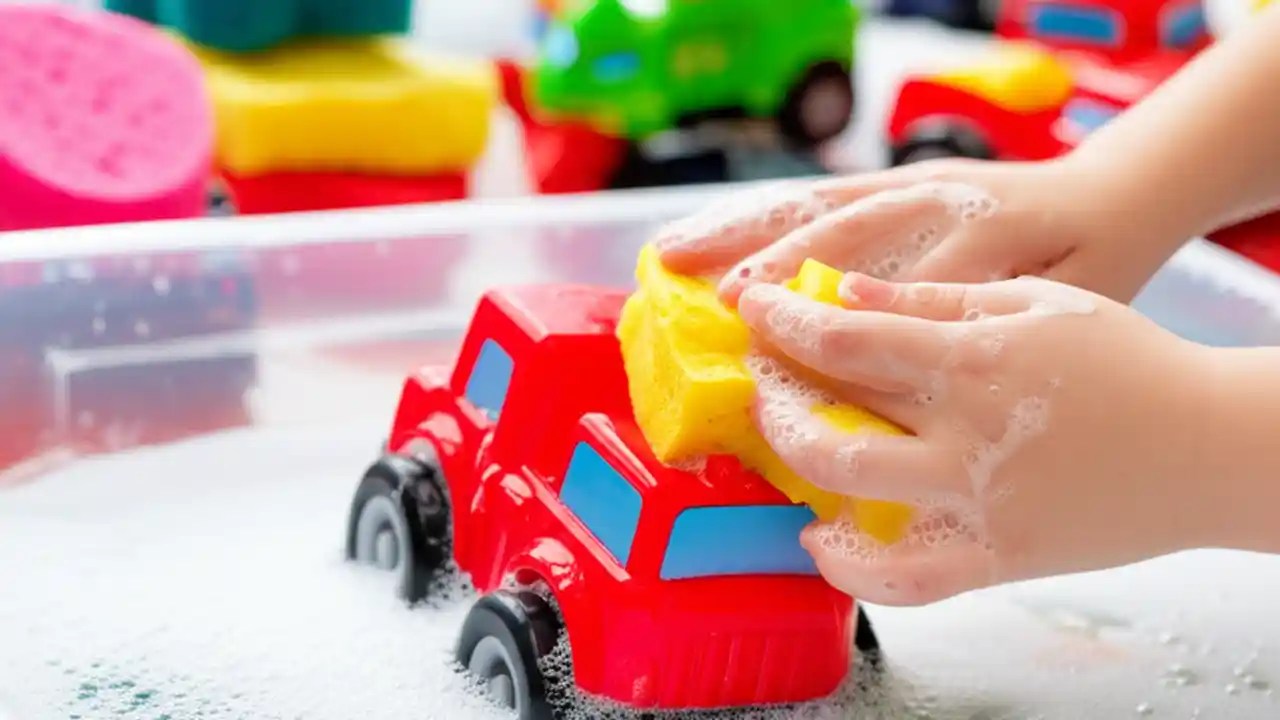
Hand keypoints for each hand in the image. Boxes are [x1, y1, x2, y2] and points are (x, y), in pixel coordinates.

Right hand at [654, 157, 1186, 305]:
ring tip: (672, 254)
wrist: (1109, 200)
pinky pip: (815, 200)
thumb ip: (992, 322)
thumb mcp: (1065, 305)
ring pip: (815, 207)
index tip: (794, 350)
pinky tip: (704, 237)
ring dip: (741, 230)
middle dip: (779, 264)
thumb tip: (913, 351)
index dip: (856, 313)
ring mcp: (909, 184)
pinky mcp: (891, 181)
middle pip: (845, 227)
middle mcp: (939, 197)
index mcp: (990, 228)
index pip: (912, 275)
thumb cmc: (1087, 266)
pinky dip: (754, 218)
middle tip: (723, 305)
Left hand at [737, 273, 1215, 604]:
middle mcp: (967, 433)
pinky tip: (820, 536)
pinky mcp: (997, 558)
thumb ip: (936, 296)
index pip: (844, 338)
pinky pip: (903, 579)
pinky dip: (849, 566)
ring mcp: (979, 502)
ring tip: (780, 439)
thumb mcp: (1036, 304)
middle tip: (760, 375)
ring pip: (850, 490)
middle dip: (771, 395)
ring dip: (794, 461)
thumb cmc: (1128, 362)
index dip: (782, 321)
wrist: (1209, 447)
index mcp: (975, 358)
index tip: (752, 308)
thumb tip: (845, 291)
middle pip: (828, 419)